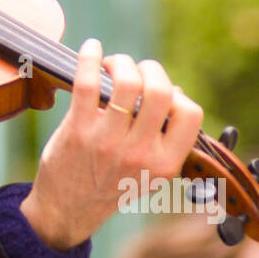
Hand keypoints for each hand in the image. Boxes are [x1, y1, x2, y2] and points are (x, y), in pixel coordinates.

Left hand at [20, 38, 202, 249]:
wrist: (68, 210)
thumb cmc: (110, 183)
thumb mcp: (150, 172)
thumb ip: (165, 139)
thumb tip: (171, 91)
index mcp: (164, 164)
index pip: (190, 114)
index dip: (178, 94)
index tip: (160, 92)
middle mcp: (139, 153)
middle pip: (160, 91)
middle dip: (150, 68)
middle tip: (136, 70)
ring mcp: (108, 141)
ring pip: (126, 82)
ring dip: (121, 62)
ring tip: (113, 64)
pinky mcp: (78, 130)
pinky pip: (87, 82)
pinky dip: (90, 57)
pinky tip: (91, 48)